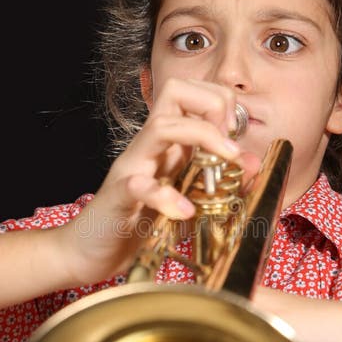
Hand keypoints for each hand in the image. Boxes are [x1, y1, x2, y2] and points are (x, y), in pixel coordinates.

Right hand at [60, 78, 260, 284]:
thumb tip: (252, 162)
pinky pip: (140, 185)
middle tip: (229, 141)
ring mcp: (132, 167)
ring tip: (226, 161)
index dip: (220, 102)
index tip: (236, 135)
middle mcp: (148, 146)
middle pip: (174, 91)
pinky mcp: (118, 197)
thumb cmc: (137, 221)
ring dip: (201, 136)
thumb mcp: (184, 196)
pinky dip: (167, 196)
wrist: (89, 250)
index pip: (190, 92)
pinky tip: (186, 211)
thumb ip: (216, 179)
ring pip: (160, 127)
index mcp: (166, 142)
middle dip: (212, 104)